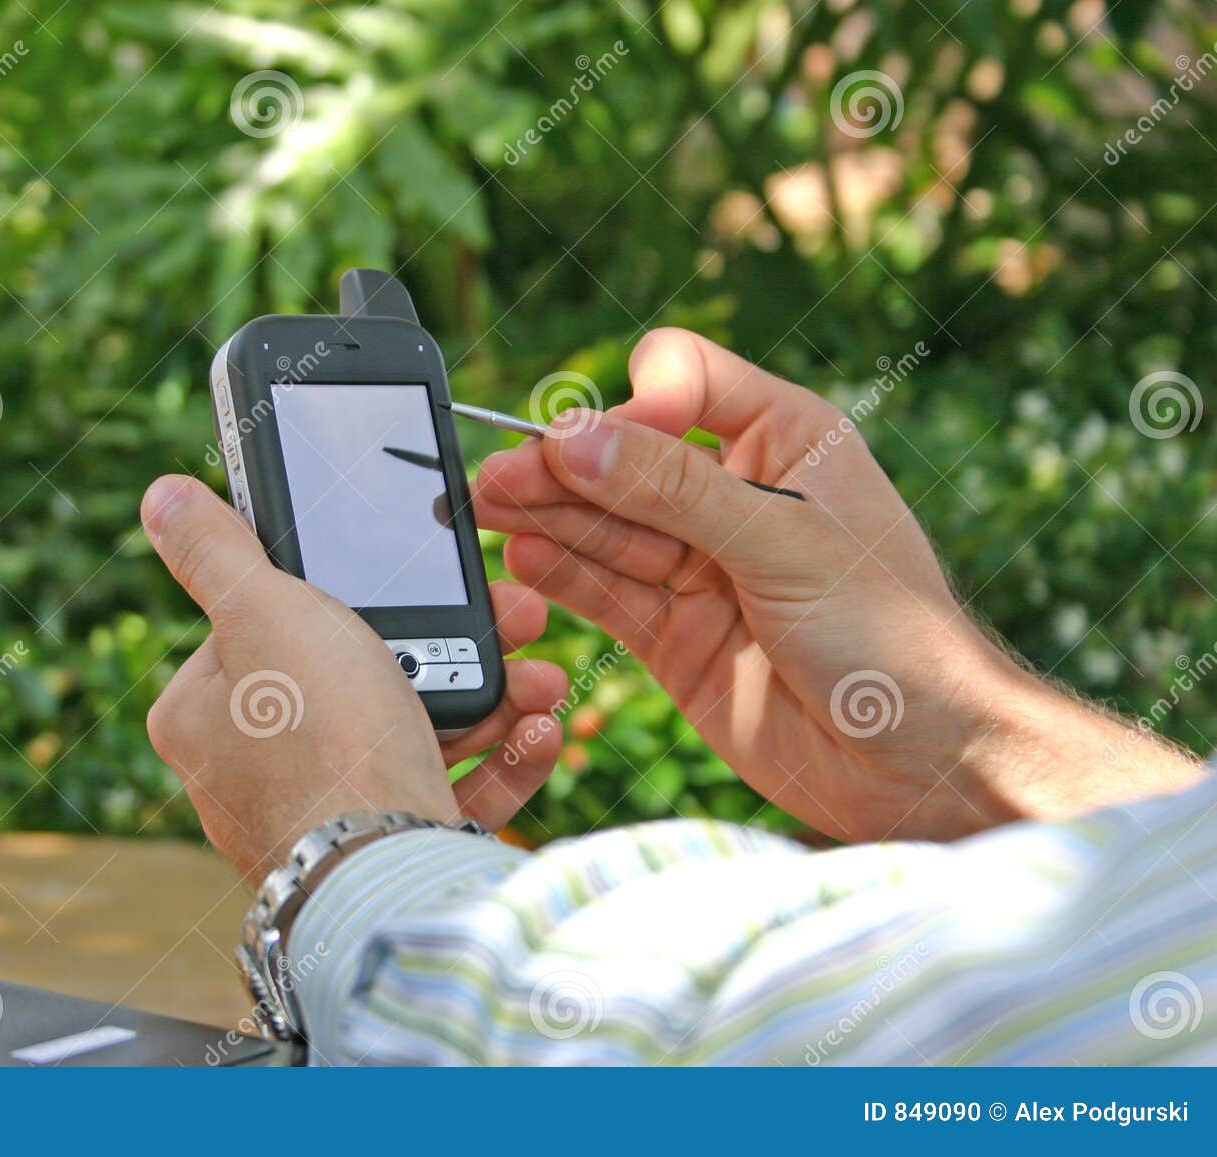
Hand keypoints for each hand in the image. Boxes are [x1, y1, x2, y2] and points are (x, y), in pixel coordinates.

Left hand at [141, 475, 567, 883]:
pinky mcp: (381, 848)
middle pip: (358, 672)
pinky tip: (537, 734)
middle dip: (450, 642)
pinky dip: (496, 761)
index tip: (415, 572)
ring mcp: (320, 811)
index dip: (348, 590)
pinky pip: (443, 789)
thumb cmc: (320, 740)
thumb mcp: (263, 610)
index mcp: (203, 708)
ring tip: (541, 681)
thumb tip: (160, 496)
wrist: (388, 874)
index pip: (268, 622)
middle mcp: (251, 767)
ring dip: (490, 695)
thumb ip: (216, 551)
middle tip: (511, 617)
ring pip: (412, 729)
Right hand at [473, 328, 1202, 841]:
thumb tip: (574, 438)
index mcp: (785, 440)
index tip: (606, 445)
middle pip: (625, 460)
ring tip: (483, 506)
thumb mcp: (785, 544)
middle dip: (564, 467)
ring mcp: (699, 569)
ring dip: (546, 517)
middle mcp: (735, 496)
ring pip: (604, 527)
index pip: (684, 383)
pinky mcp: (673, 634)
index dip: (636, 405)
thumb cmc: (893, 637)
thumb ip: (674, 491)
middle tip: (496, 474)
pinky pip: (604, 593)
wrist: (918, 765)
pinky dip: (560, 577)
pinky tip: (517, 558)